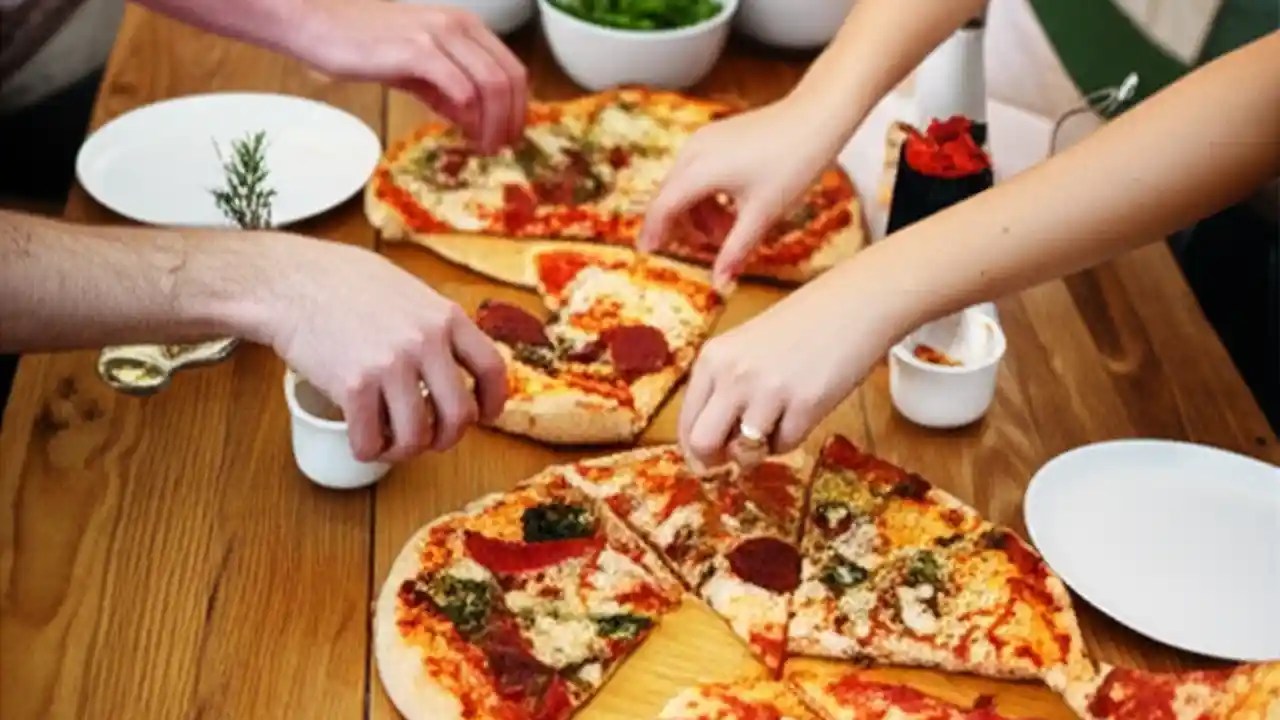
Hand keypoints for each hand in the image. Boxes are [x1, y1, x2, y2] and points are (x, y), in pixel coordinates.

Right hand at [259, 237, 506, 461]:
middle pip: (460, 415)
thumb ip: (434, 323)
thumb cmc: (344, 281)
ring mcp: (391, 365)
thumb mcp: (408, 290)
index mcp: (444, 317)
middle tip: (430, 440)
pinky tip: (362, 441)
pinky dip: (368, 450)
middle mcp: (425, 341)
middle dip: (447, 438)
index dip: (493, 401)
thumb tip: (454, 360)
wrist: (290, 281)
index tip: (485, 416)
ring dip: (404, 450)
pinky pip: (371, 440)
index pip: (491, 367)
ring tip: (390, 443)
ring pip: (416, 436)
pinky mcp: (354, 385)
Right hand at [296, 0, 527, 151]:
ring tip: (484, 147)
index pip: (512, 68)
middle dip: (512, 120)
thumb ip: (451, 93)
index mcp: (466, 26)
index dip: (520, 107)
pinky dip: (468, 115)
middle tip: (501, 148)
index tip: (511, 136)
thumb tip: (477, 125)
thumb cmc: (367, 45)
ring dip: (494, 123)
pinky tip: (461, 132)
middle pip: (509, 78)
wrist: (319, 24)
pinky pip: (460, 87)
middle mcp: (459, 25)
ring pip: (491, 84)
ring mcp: (439, 35)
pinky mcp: (417, 51)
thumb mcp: (419, 68)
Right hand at [638, 96, 846, 286]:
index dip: (654, 233)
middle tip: (704, 249)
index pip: (663, 208)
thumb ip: (735, 251)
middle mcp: (694, 151)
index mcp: (700, 171)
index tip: (649, 254)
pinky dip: (708, 193)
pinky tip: (733, 207)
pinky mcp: (717, 135)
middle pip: (670, 196)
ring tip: (729, 230)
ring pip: (685, 184)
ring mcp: (705, 139)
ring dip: (699, 212)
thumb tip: (719, 284)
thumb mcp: (763, 214)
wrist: (818, 116)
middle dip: (682, 226)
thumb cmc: (793, 163)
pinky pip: (698, 170)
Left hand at [678, 286, 888, 468]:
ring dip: (759, 449)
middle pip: (703, 444)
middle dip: (719, 459)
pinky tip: (801, 412)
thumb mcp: (744, 349)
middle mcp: (733, 375)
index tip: (711, 458)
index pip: (686, 422)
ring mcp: (768, 390)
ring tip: (776, 424)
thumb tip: (708, 446)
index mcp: (712, 359)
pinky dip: (790, 438)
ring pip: (744, 453)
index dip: (696, 449)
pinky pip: (784, 446)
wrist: (851, 306)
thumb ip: (723, 388)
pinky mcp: (805, 404)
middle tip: (739, 454)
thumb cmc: (797, 328)